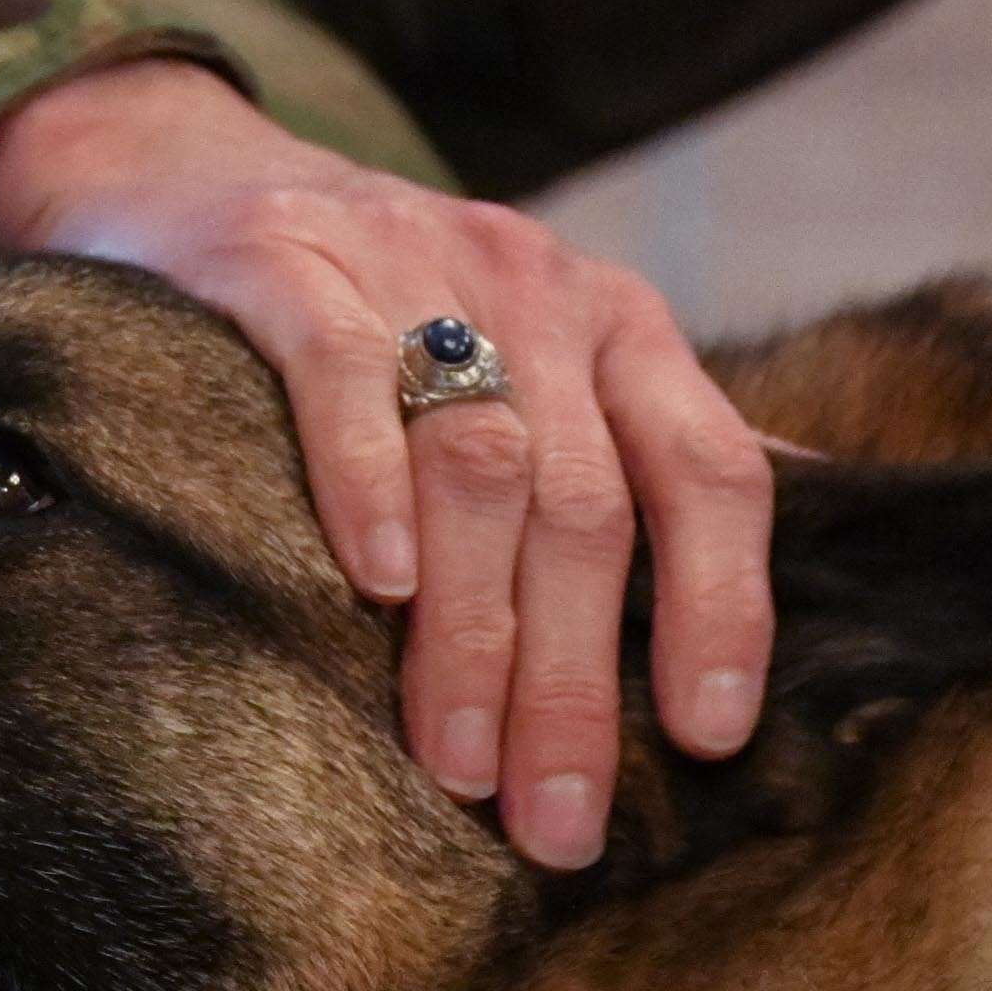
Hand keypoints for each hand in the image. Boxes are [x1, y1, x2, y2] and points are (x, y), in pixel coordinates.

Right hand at [0, 58, 773, 869]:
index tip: (709, 739)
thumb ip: (639, 452)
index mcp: (619, 325)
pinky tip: (377, 585)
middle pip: (588, 504)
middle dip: (577, 680)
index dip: (724, 606)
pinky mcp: (285, 260)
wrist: (176, 168)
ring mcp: (411, 264)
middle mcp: (535, 290)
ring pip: (480, 462)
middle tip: (558, 822)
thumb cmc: (376, 307)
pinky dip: (368, 483)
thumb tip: (815, 548)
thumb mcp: (531, 360)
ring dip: (476, 630)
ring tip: (458, 765)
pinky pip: (344, 374)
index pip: (712, 470)